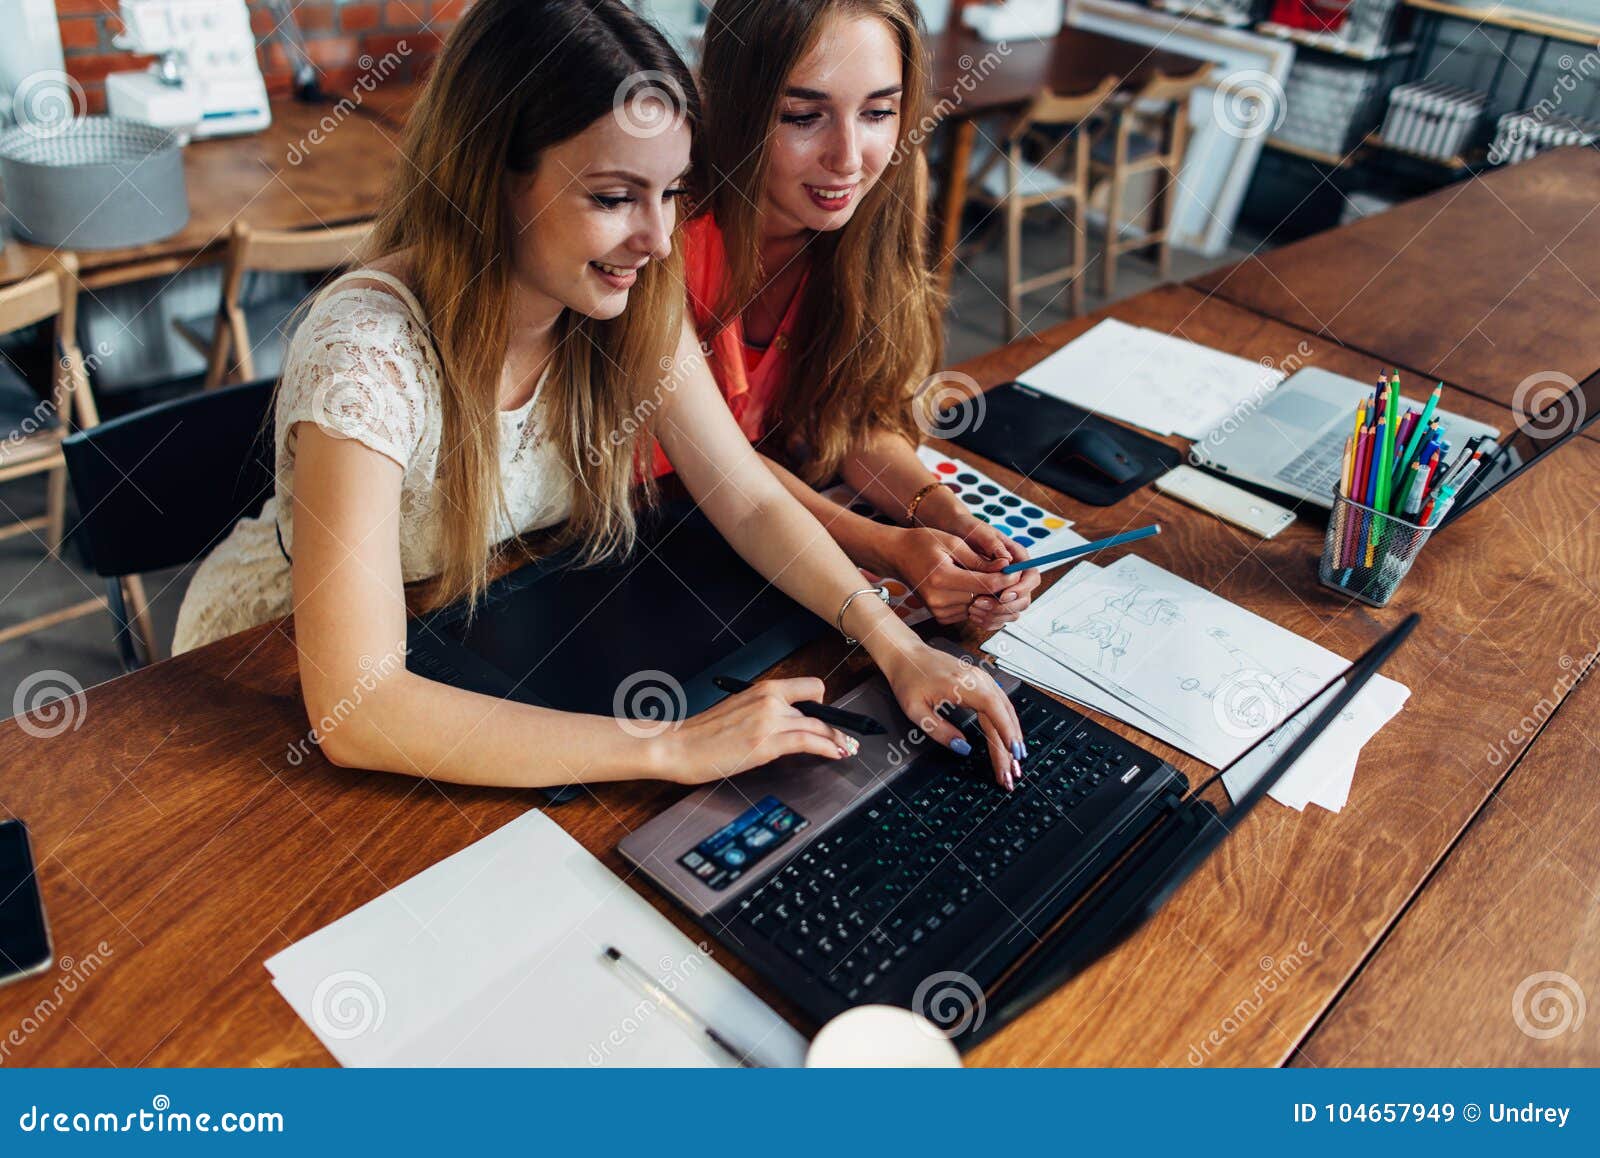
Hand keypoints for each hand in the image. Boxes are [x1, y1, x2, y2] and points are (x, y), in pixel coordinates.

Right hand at [655, 678, 856, 784]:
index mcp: (762, 689)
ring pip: (818, 727)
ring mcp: (769, 720)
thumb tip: (788, 723)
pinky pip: (808, 741)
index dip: (825, 704)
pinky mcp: (766, 743)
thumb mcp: (738, 710)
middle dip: (836, 726)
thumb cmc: (702, 733)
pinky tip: (837, 753)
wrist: (677, 745)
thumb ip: (764, 711)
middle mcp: (770, 700)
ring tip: (847, 748)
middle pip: (819, 710)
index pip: (809, 688)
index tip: (832, 717)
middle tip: (848, 738)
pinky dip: (828, 747)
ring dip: (837, 740)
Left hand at [879, 644, 1023, 789]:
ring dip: (1012, 736)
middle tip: (1012, 771)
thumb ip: (939, 730)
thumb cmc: (909, 679)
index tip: (1013, 751)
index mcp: (963, 684)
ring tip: (1014, 762)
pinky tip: (1009, 740)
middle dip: (1010, 745)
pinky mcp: (981, 681)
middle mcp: (978, 679)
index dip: (1006, 731)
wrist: (906, 655)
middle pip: (1003, 715)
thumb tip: (962, 747)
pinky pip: (1000, 705)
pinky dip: (1007, 724)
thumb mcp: (916, 710)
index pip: (993, 709)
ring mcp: (981, 679)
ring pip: (1005, 710)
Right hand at [882, 524, 1038, 630]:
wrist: (898, 555)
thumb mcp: (952, 542)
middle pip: (984, 598)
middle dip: (999, 586)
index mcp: (942, 578)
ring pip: (978, 607)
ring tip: (987, 577)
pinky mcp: (940, 616)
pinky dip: (974, 600)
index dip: (1006, 579)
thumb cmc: (923, 543)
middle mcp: (939, 599)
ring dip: (987, 595)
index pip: (985, 585)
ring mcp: (938, 610)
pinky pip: (968, 611)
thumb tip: (1006, 565)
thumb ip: (979, 558)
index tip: (1016, 570)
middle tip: (1008, 573)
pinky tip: (970, 586)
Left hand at [963, 533, 1040, 632]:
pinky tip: (972, 615)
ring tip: (974, 609)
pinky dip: (987, 620)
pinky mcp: (992, 598)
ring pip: (1011, 611)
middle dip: (1006, 606)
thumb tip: (1006, 561)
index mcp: (1018, 558)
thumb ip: (994, 546)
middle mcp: (1014, 575)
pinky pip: (997, 616)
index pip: (1031, 577)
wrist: (954, 534)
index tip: (1003, 594)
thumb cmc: (969, 530)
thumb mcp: (981, 533)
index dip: (1021, 589)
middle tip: (983, 604)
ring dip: (995, 615)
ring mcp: (1004, 588)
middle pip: (1023, 599)